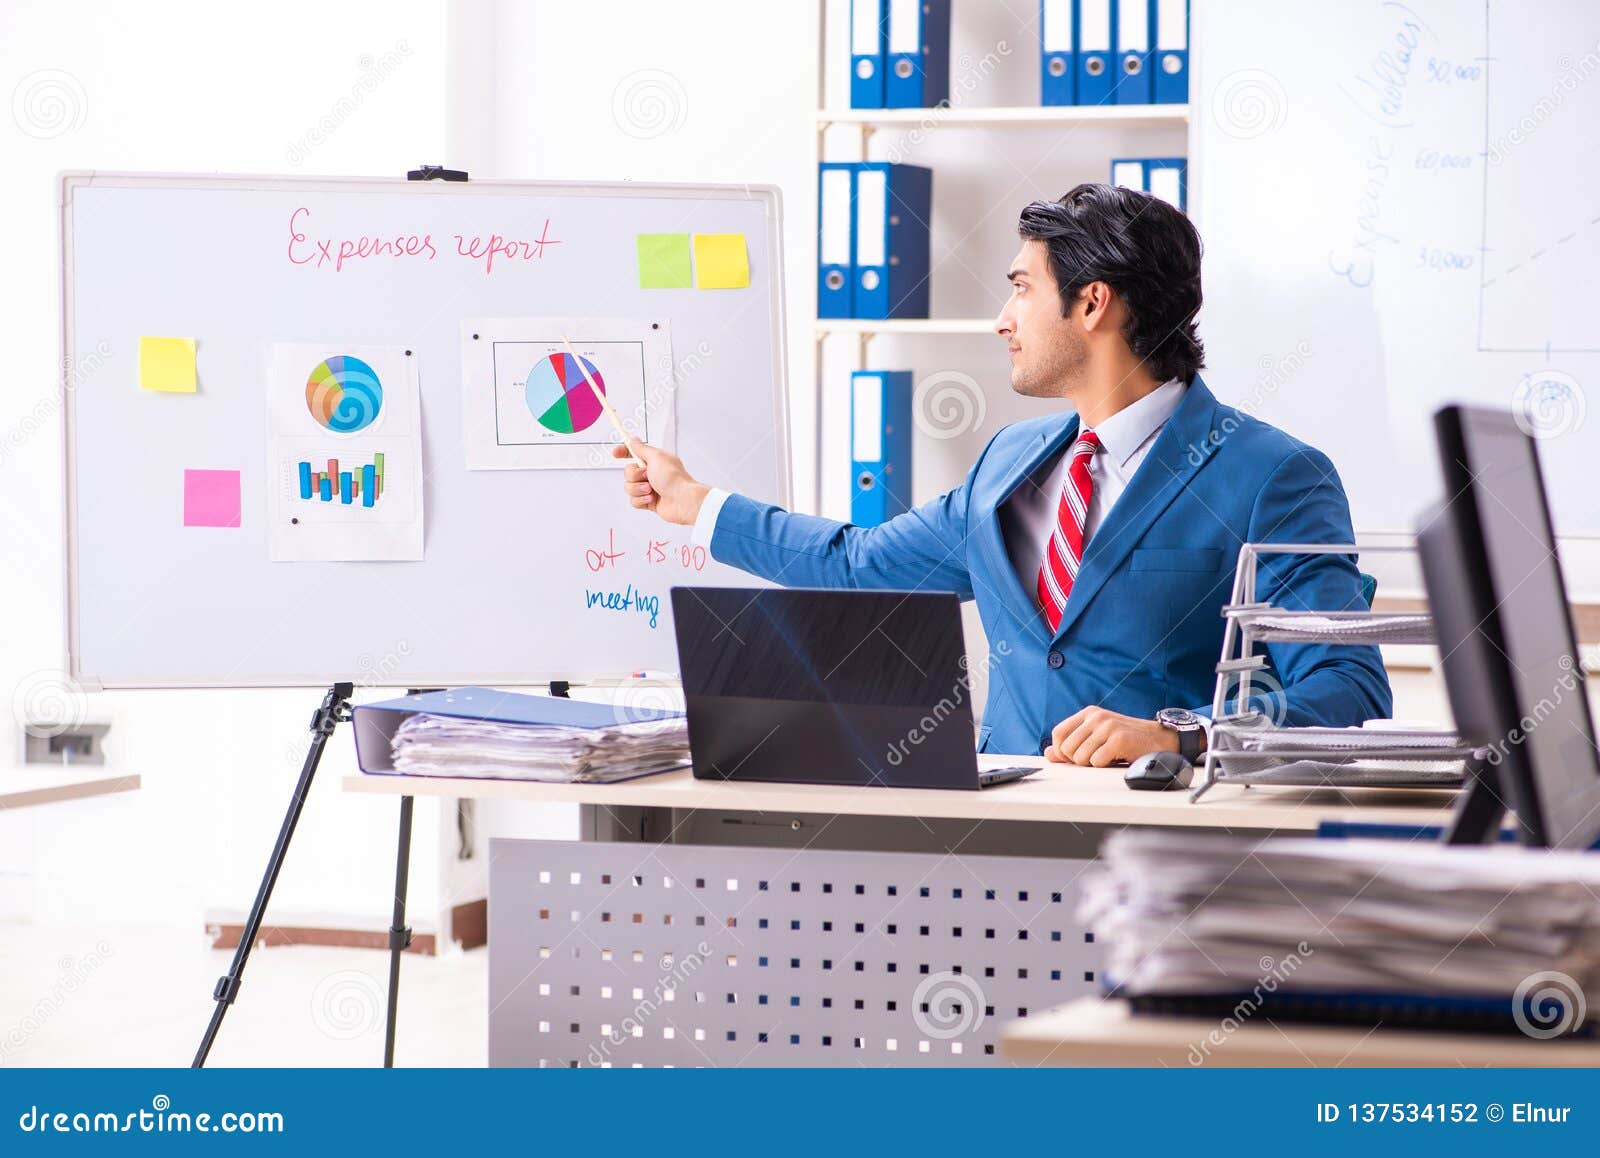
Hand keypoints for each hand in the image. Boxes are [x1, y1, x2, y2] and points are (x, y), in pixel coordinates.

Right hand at [614, 441, 710, 525]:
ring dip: (638, 489)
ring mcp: (650, 488)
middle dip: (634, 476)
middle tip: (647, 476)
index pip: (634, 453)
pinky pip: (633, 500)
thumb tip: (633, 440)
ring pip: (629, 487)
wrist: (682, 500)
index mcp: (654, 460)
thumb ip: (641, 449)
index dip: (623, 452)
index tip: (615, 453)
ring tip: (651, 490)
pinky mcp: (648, 501)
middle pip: (628, 472)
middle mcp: (651, 473)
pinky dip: (641, 500)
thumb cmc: (673, 477)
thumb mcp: (656, 457)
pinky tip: (652, 499)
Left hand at [1044, 706, 1198, 766]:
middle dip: (1077, 760)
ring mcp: (1108, 726)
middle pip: (1067, 748)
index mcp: (1089, 713)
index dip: (1061, 751)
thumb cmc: (1127, 740)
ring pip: (1080, 757)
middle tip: (1095, 758)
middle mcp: (1096, 717)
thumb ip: (1072, 743)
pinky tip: (1116, 758)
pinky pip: (1097, 761)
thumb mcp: (1097, 737)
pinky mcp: (1119, 739)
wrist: (1160, 739)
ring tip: (1107, 757)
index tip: (1073, 758)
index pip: (1058, 733)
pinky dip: (1105, 765)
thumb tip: (1049, 754)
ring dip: (1093, 764)